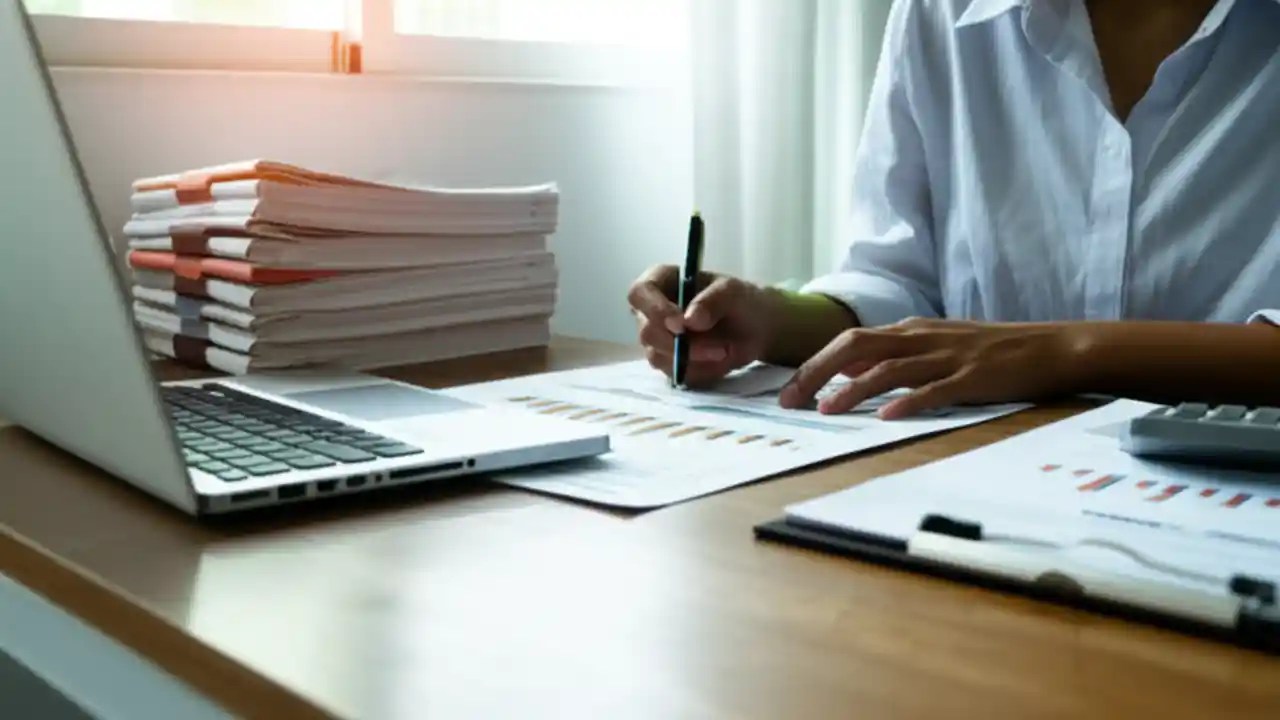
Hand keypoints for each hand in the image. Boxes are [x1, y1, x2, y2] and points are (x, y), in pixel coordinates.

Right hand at [627, 265, 776, 386]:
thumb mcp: (733, 292)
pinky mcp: (667, 362)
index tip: (680, 324)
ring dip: (694, 358)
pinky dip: (698, 371)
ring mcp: (657, 339)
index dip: (655, 310)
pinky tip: (717, 361)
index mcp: (661, 281)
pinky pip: (673, 373)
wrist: (755, 329)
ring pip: (658, 356)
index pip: (640, 293)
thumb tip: (690, 319)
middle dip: (681, 344)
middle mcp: (651, 311)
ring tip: (724, 351)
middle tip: (718, 347)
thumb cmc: (739, 301)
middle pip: (647, 332)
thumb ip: (712, 300)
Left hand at [777, 318, 1085, 418]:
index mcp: (910, 331)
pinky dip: (909, 402)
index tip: (788, 392)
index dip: (815, 365)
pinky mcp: (973, 377)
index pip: (850, 342)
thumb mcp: (935, 346)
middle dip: (818, 372)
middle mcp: (922, 338)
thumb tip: (849, 370)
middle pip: (857, 346)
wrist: (1050, 347)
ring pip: (890, 368)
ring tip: (827, 410)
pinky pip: (935, 390)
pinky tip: (887, 416)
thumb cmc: (990, 351)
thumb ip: (894, 356)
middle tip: (792, 401)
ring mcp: (947, 357)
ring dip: (854, 389)